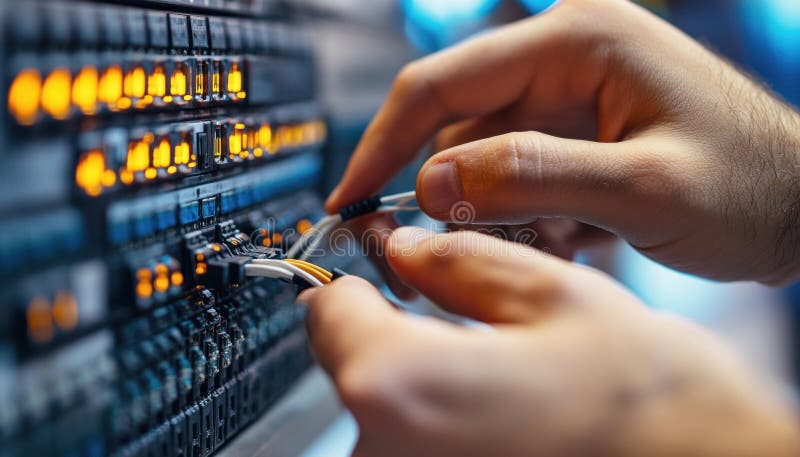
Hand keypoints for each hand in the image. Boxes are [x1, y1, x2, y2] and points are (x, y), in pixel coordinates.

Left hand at [301, 228, 799, 456]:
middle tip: (458, 314)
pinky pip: (410, 445)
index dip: (355, 275)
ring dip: (423, 378)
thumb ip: (463, 264)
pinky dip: (441, 422)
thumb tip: (412, 252)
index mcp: (401, 386)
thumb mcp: (558, 300)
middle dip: (393, 326)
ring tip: (500, 371)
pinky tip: (503, 413)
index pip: (327, 307)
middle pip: (351, 359)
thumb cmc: (655, 414)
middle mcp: (382, 453)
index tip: (377, 265)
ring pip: (384, 406)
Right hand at [326, 0, 799, 283]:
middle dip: (441, 190)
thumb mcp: (643, 187)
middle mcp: (562, 59)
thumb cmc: (754, 185)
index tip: (349, 194)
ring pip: (482, 158)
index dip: (385, 141)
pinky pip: (513, 175)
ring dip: (489, 213)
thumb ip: (533, 177)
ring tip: (543, 245)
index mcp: (574, 41)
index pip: (443, 83)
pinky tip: (560, 239)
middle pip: (456, 124)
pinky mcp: (573, 136)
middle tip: (429, 249)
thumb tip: (433, 180)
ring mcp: (567, 99)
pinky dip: (517, 216)